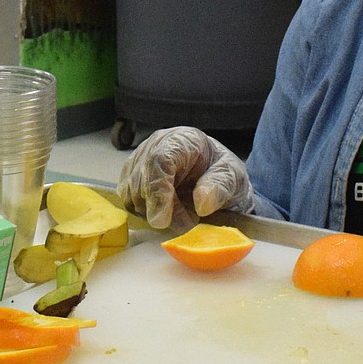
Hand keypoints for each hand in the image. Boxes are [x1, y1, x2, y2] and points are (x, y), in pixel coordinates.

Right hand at [116, 126, 253, 230]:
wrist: (216, 180)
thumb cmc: (223, 176)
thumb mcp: (234, 179)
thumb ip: (220, 187)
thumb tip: (202, 203)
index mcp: (182, 140)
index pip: (159, 160)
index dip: (157, 191)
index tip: (161, 221)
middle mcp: (155, 145)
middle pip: (142, 181)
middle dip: (163, 210)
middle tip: (190, 223)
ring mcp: (139, 161)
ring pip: (131, 194)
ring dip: (155, 214)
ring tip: (183, 217)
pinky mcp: (131, 178)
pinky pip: (128, 201)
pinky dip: (146, 214)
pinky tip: (167, 213)